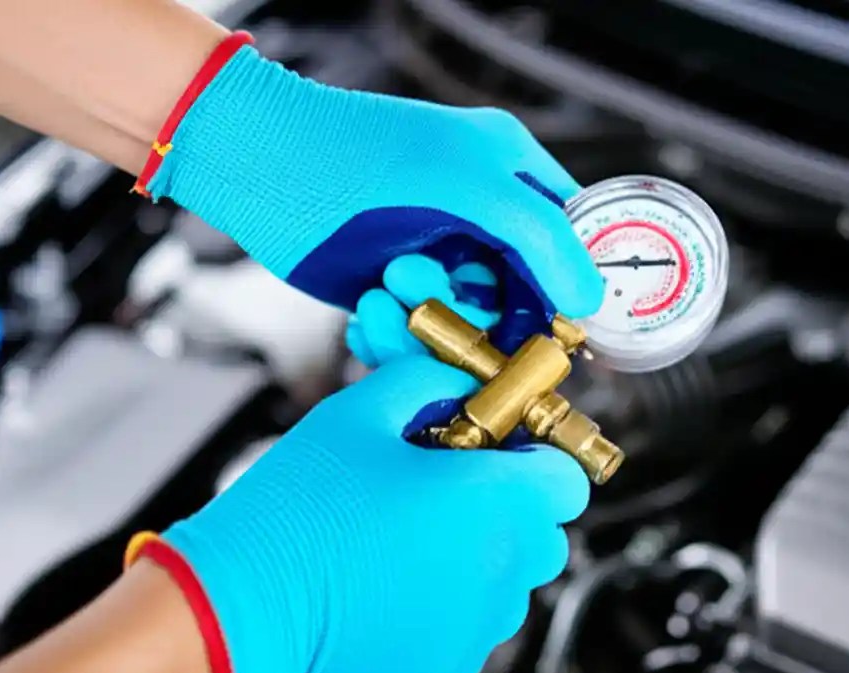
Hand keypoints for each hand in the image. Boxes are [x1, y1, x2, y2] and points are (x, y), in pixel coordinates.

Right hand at [136, 356, 588, 672]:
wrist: (241, 605)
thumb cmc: (297, 511)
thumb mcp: (360, 414)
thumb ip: (428, 382)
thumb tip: (459, 382)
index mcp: (496, 500)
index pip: (567, 477)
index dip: (533, 458)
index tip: (495, 452)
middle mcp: (503, 569)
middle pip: (543, 532)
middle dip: (507, 508)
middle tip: (443, 491)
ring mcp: (478, 627)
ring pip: (508, 581)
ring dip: (478, 556)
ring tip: (406, 538)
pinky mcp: (447, 669)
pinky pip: (470, 624)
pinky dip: (445, 601)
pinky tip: (388, 581)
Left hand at [144, 46, 601, 346]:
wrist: (259, 164)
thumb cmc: (363, 156)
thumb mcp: (473, 185)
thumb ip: (544, 241)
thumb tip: (589, 302)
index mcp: (513, 175)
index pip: (570, 246)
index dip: (565, 293)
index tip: (549, 332)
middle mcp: (480, 221)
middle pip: (518, 301)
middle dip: (481, 315)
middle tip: (435, 297)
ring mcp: (435, 258)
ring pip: (464, 329)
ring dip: (428, 326)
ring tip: (385, 286)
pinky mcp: (391, 292)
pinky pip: (415, 339)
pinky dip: (393, 339)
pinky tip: (367, 313)